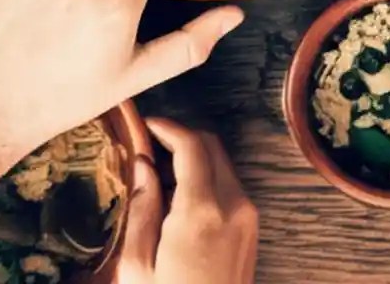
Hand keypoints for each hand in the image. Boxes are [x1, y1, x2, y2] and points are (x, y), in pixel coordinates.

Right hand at [118, 118, 258, 283]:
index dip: (167, 127)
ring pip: (222, 164)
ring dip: (193, 159)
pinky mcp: (251, 231)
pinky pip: (230, 187)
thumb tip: (140, 163)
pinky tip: (178, 199)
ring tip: (156, 176)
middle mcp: (234, 206)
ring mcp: (248, 218)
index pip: (191, 144)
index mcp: (201, 211)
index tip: (143, 124)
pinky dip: (206, 179)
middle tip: (146, 148)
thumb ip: (141, 208)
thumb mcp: (137, 265)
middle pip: (211, 146)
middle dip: (180, 138)